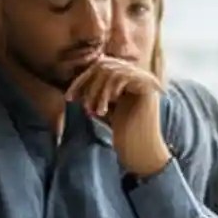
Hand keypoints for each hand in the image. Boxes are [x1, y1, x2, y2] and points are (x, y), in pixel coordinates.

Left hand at [66, 58, 167, 175]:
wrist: (140, 152)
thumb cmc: (122, 134)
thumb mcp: (102, 108)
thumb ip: (93, 92)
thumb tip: (74, 83)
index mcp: (127, 78)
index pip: (99, 68)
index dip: (81, 81)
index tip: (68, 98)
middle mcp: (138, 74)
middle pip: (104, 65)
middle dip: (87, 84)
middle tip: (81, 105)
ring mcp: (145, 78)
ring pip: (111, 70)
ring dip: (96, 92)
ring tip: (94, 112)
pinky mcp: (148, 85)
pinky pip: (122, 77)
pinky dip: (107, 92)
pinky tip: (104, 110)